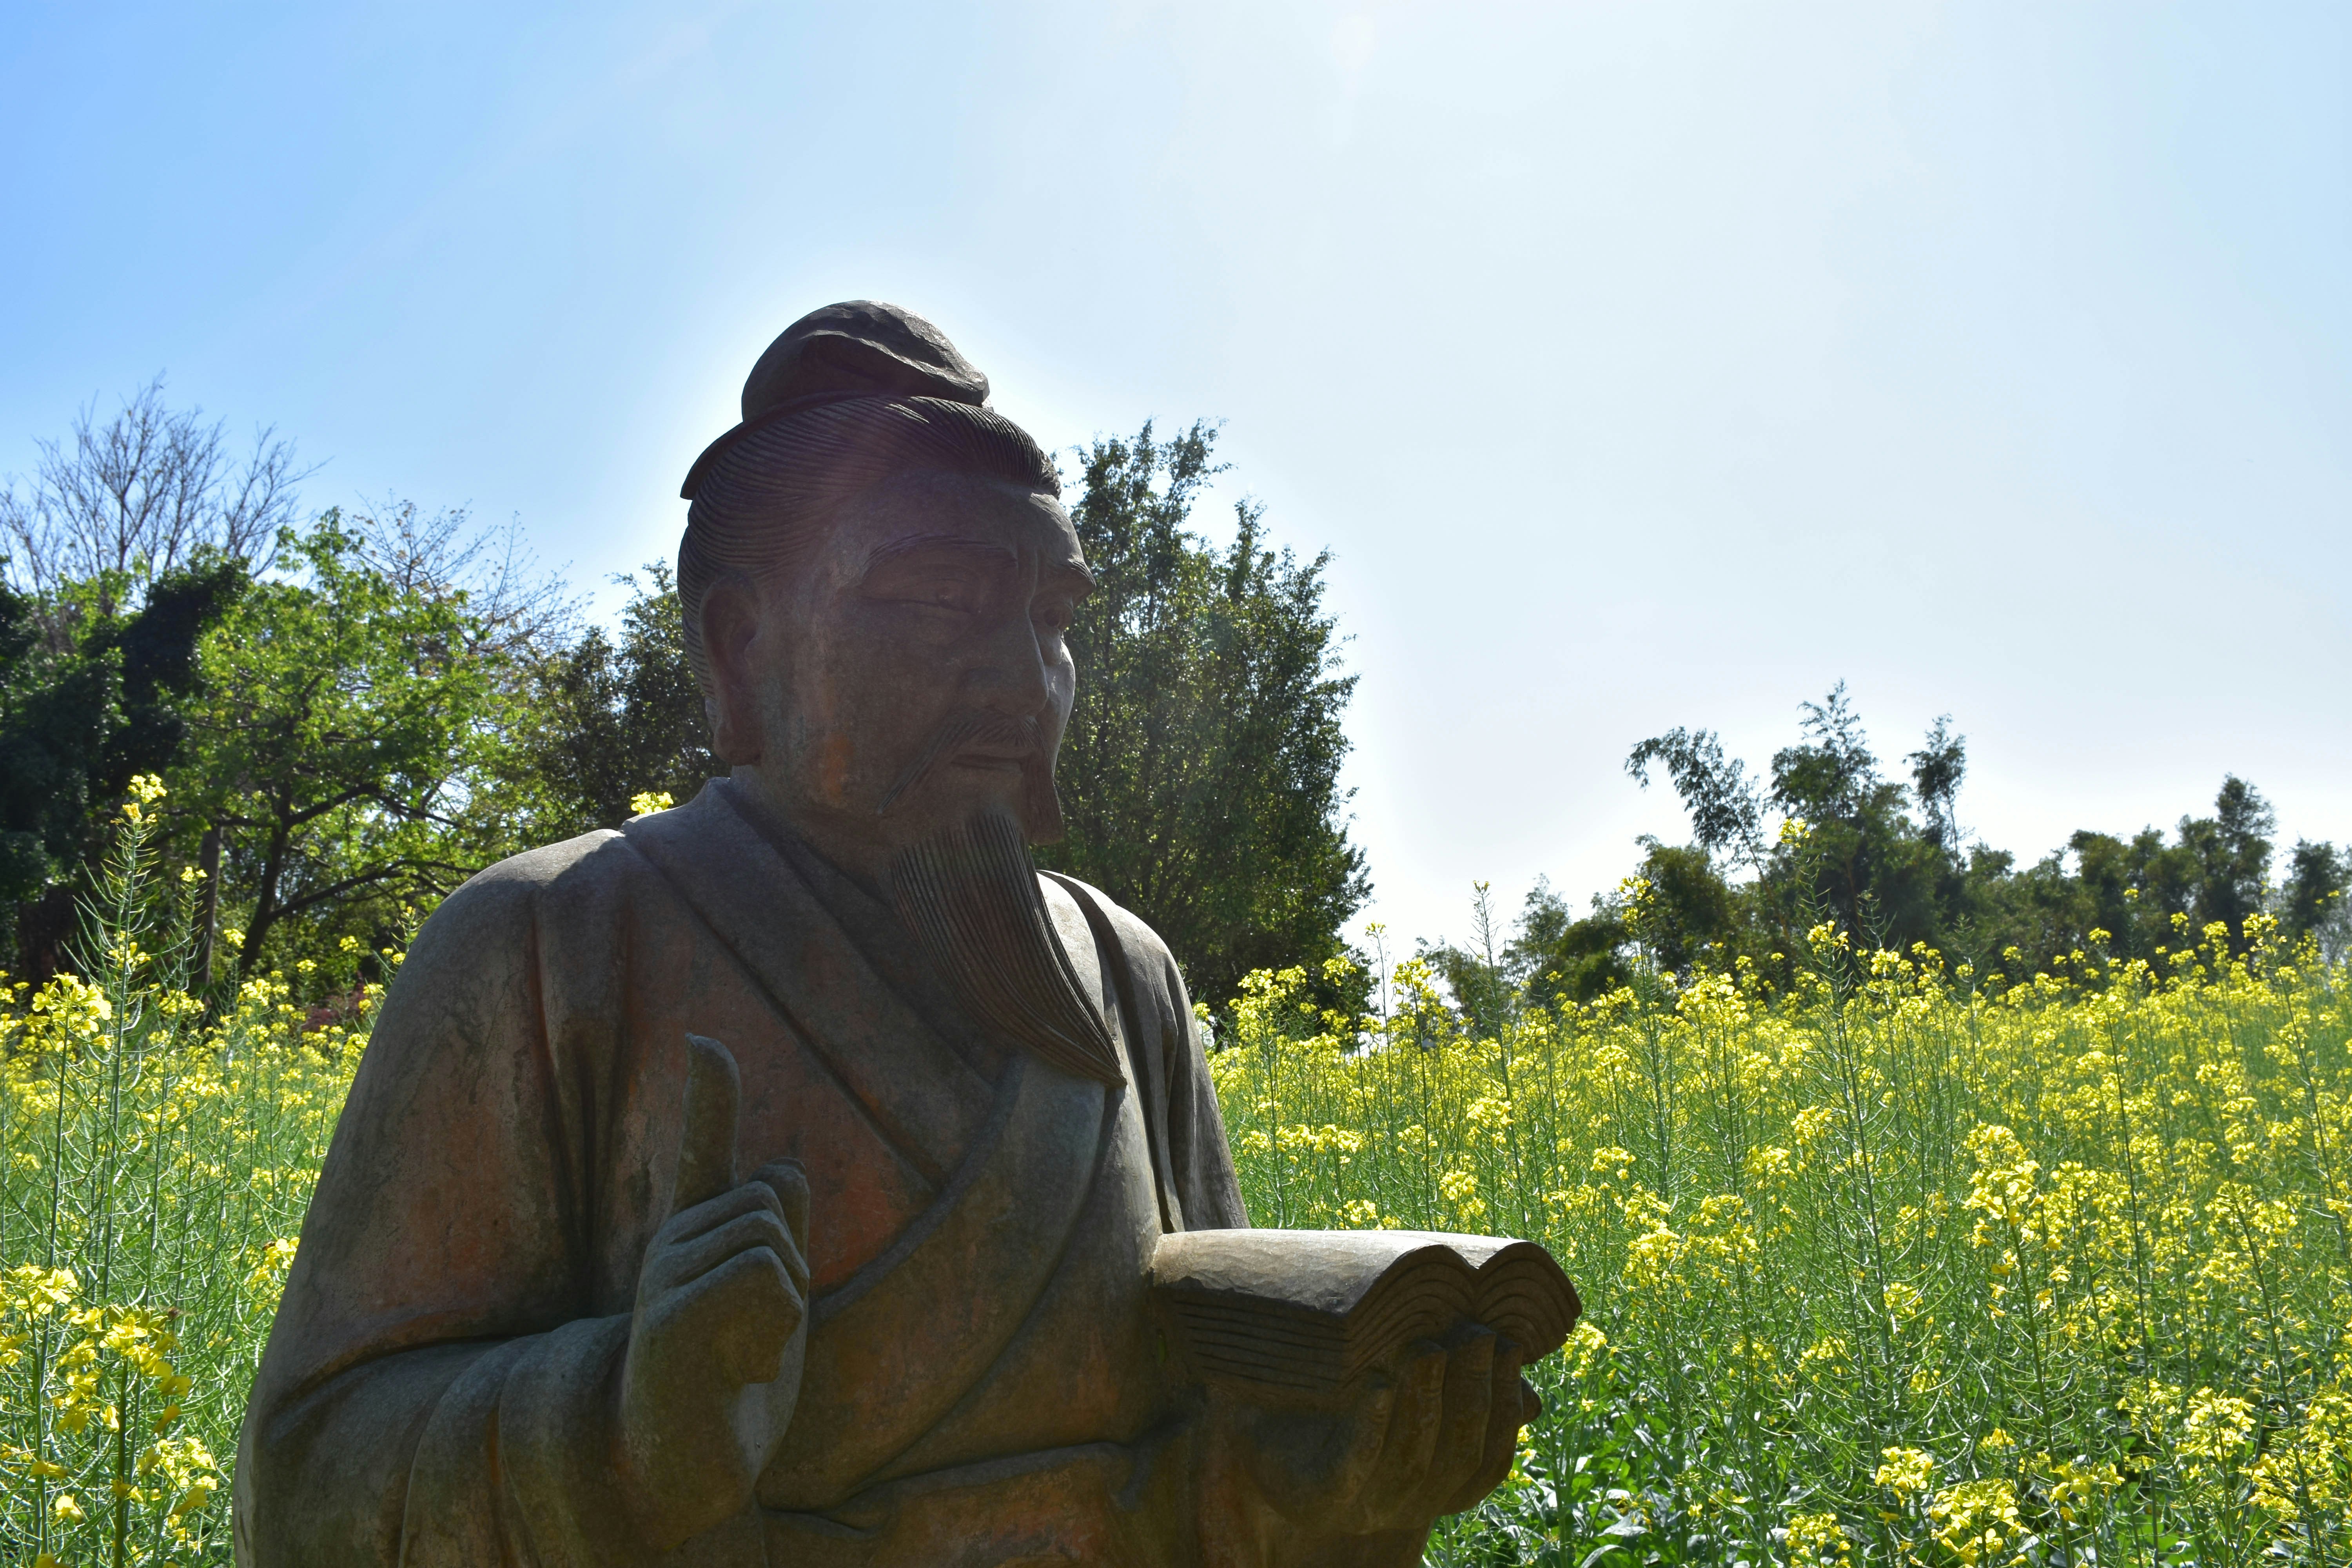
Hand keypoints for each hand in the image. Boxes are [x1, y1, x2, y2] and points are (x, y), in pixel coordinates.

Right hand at [615, 1034, 810, 1549]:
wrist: (689, 1468)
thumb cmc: (731, 1383)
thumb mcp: (771, 1299)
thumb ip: (778, 1236)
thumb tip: (784, 1168)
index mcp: (699, 1235)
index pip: (706, 1145)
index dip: (710, 1091)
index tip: (701, 1038)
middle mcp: (671, 1243)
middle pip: (774, 1202)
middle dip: (793, 1269)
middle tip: (757, 1334)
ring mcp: (661, 1277)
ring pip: (770, 1241)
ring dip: (784, 1307)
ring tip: (744, 1354)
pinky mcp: (664, 1319)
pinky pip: (761, 1279)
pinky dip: (773, 1328)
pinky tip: (738, 1369)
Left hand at [1225, 1325, 1540, 1541]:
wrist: (1251, 1411)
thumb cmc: (1336, 1399)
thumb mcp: (1403, 1391)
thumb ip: (1458, 1393)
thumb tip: (1532, 1396)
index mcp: (1434, 1486)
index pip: (1487, 1461)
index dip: (1503, 1407)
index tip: (1509, 1346)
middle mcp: (1404, 1504)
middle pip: (1455, 1456)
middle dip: (1471, 1392)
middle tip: (1473, 1331)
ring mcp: (1360, 1506)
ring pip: (1410, 1460)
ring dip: (1424, 1400)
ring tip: (1427, 1345)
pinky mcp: (1316, 1496)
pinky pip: (1351, 1466)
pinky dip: (1369, 1426)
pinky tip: (1377, 1384)